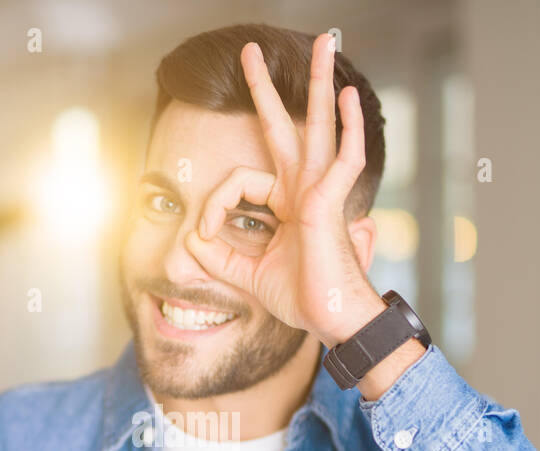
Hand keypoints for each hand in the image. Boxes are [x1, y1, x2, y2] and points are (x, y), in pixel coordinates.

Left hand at [184, 33, 384, 345]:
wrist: (329, 320)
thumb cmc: (300, 298)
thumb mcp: (247, 275)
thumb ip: (218, 257)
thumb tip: (191, 238)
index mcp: (287, 203)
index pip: (240, 182)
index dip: (213, 205)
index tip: (204, 235)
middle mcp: (304, 190)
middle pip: (286, 126)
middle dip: (267, 89)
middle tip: (251, 51)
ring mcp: (320, 192)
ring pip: (319, 126)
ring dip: (320, 83)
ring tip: (324, 42)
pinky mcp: (331, 203)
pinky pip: (343, 159)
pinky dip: (348, 128)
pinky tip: (348, 97)